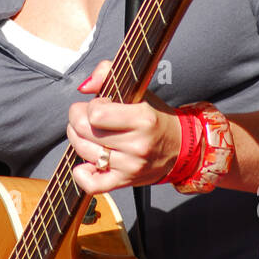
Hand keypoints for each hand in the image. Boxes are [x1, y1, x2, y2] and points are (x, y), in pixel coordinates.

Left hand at [67, 59, 180, 193]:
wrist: (181, 147)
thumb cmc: (155, 117)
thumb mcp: (139, 90)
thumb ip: (108, 73)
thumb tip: (84, 86)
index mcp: (143, 119)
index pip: (95, 113)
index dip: (91, 105)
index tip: (100, 104)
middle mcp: (137, 145)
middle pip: (84, 131)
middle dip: (77, 119)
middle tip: (85, 116)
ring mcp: (130, 166)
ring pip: (84, 152)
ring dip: (78, 139)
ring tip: (88, 133)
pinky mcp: (125, 182)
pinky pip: (92, 185)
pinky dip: (82, 174)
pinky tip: (86, 163)